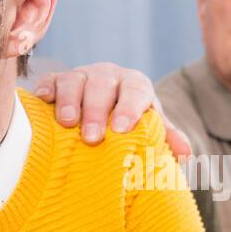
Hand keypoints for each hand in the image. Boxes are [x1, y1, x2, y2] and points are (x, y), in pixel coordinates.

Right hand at [33, 62, 191, 157]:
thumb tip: (186, 155)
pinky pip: (49, 81)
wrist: (103, 112)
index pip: (136, 90)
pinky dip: (45, 89)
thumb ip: (167, 139)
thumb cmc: (130, 126)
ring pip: (74, 80)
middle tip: (93, 137)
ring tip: (67, 123)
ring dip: (70, 101)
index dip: (130, 107)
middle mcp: (107, 77)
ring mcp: (80, 76)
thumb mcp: (149, 130)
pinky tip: (43, 101)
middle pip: (102, 85)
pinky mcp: (56, 81)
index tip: (122, 128)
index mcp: (135, 86)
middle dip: (97, 110)